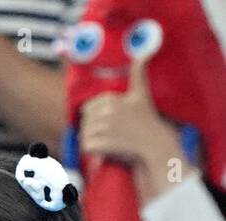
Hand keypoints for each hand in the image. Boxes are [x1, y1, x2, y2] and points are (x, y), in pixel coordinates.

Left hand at [78, 59, 185, 183]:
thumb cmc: (147, 120)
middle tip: (112, 132)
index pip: (88, 107)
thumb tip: (145, 52)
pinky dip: (92, 150)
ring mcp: (102, 129)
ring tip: (111, 140)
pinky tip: (106, 148)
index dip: (97, 116)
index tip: (112, 121)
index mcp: (111, 99)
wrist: (155, 144)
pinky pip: (85, 147)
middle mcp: (106, 112)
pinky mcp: (100, 144)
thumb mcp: (141, 93)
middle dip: (94, 127)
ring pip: (84, 134)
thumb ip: (139, 73)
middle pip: (85, 121)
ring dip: (93, 138)